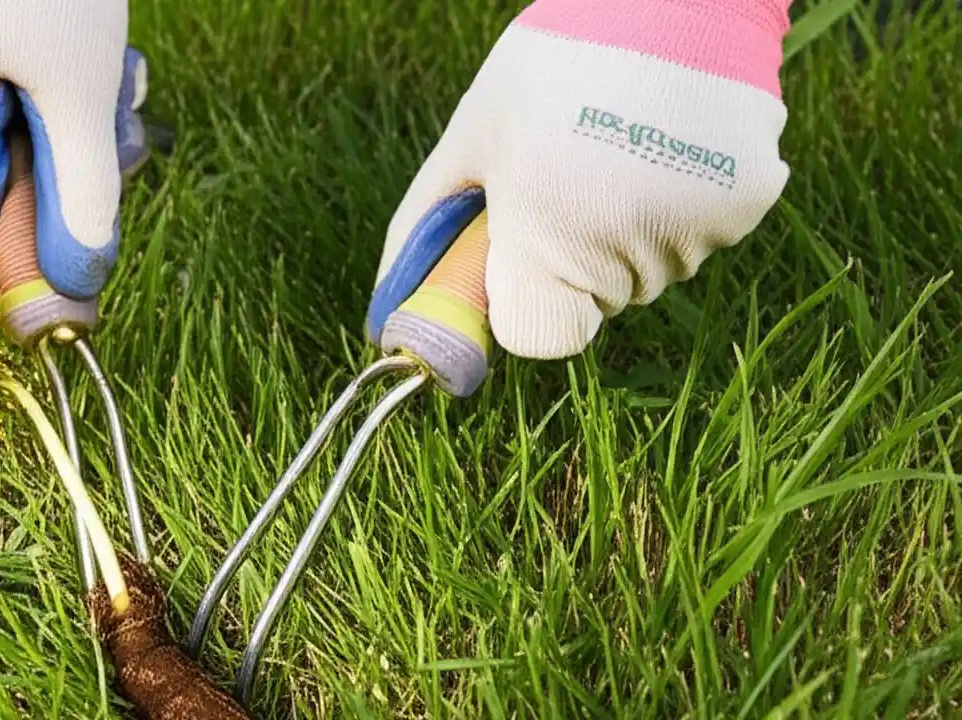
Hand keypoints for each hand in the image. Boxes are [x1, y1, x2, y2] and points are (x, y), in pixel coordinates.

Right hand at [0, 0, 149, 298]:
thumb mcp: (85, 90)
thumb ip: (85, 185)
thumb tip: (80, 268)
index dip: (26, 227)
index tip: (78, 209)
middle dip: (38, 164)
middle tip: (90, 115)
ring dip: (32, 127)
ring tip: (75, 77)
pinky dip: (21, 94)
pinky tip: (54, 57)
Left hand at [367, 0, 791, 358]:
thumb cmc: (550, 64)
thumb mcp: (471, 140)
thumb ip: (426, 230)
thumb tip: (386, 309)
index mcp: (547, 239)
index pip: (541, 336)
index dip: (527, 299)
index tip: (523, 255)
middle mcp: (628, 251)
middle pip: (597, 302)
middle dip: (577, 258)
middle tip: (573, 176)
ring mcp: (697, 229)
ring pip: (651, 269)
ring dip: (632, 230)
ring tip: (623, 145)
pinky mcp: (750, 201)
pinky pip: (703, 233)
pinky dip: (685, 202)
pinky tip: (670, 138)